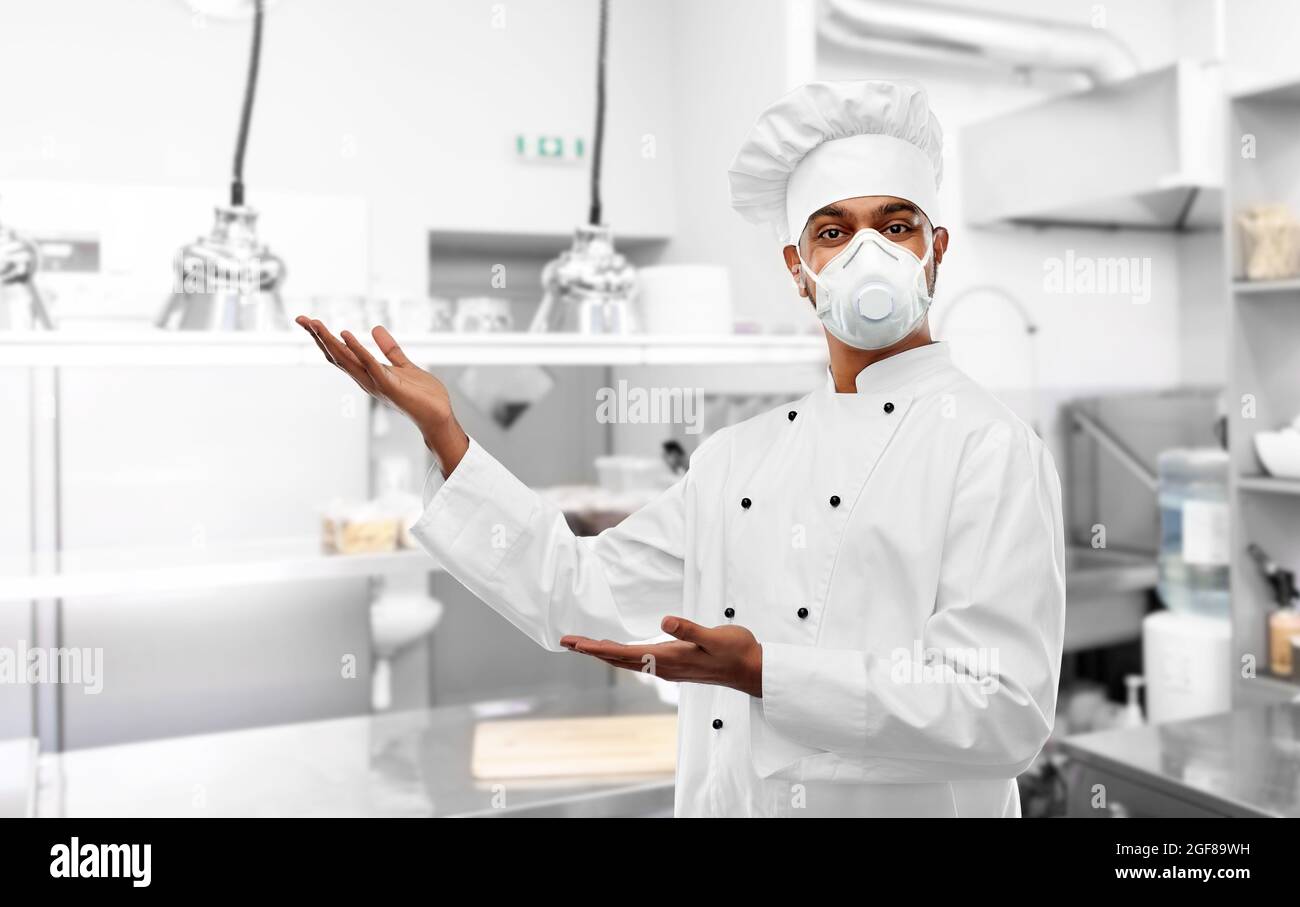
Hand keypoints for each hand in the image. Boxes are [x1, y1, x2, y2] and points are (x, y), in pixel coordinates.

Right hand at [296, 316, 468, 474]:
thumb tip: (375, 328)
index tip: (309, 322)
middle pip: (337, 356)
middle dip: (318, 337)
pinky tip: (346, 334)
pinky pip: (371, 365)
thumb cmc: (423, 395)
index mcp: (369, 373)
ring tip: (315, 323)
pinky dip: (358, 349)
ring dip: (330, 341)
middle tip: (301, 318)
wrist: (439, 416)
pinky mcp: (389, 385)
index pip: (341, 354)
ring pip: (347, 360)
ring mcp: (376, 383)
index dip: (325, 339)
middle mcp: (367, 379)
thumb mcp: (403, 365)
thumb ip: (390, 349)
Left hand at [561, 617, 762, 697]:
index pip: (624, 654)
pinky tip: (617, 652)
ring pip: (627, 661)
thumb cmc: (735, 650)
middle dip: (591, 650)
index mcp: (668, 658)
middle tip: (566, 642)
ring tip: (583, 646)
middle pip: (619, 659)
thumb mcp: (714, 636)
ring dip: (603, 653)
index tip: (574, 643)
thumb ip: (689, 629)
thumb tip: (664, 622)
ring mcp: (668, 668)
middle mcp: (664, 666)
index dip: (597, 648)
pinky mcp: (675, 666)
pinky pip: (639, 661)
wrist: (752, 670)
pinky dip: (620, 655)